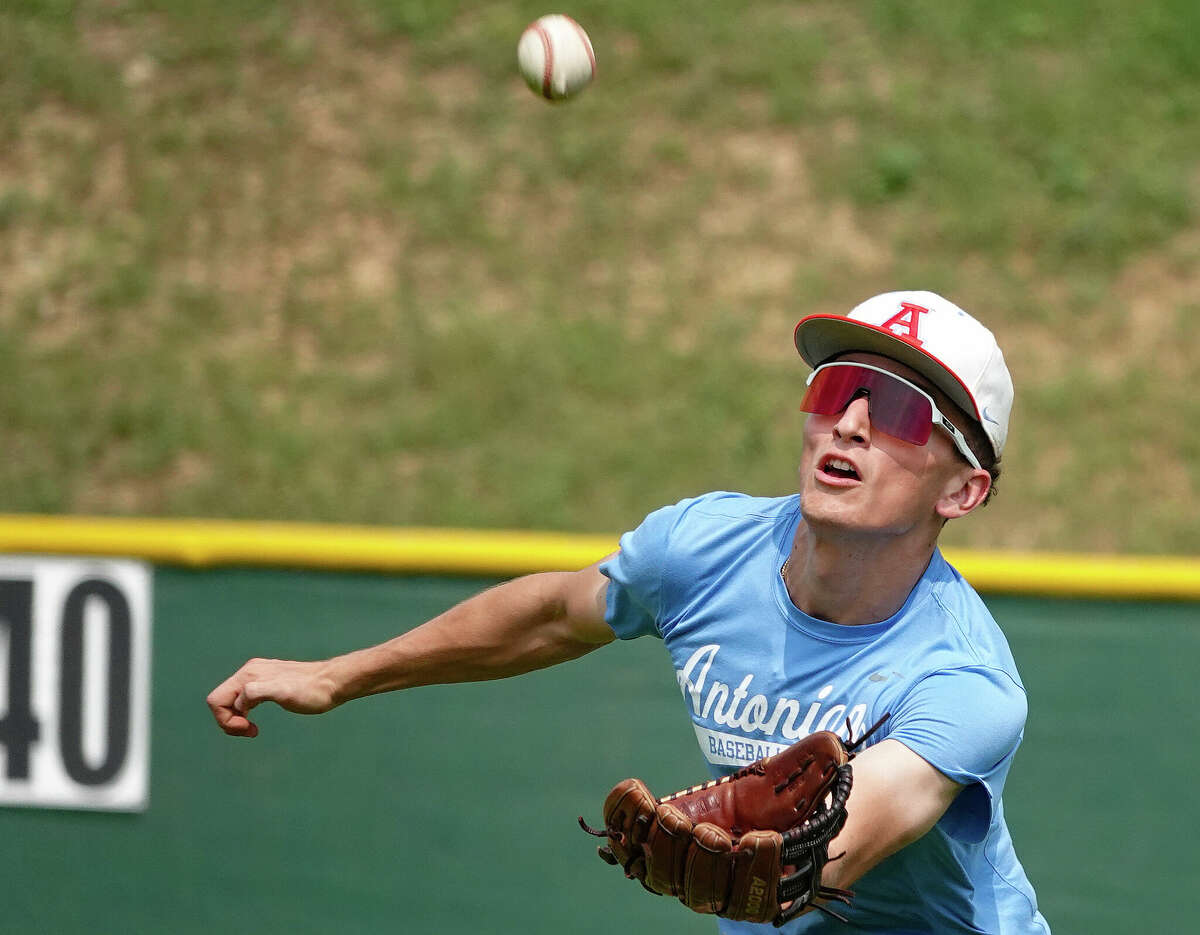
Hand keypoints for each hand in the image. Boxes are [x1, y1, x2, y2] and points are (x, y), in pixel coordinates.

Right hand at [206, 657, 339, 737]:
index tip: (247, 728)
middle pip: (221, 699)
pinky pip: (243, 698)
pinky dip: (244, 712)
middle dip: (228, 720)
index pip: (216, 700)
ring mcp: (259, 675)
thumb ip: (258, 692)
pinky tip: (255, 722)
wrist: (335, 683)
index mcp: (250, 675)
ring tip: (252, 730)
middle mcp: (250, 672)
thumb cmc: (312, 691)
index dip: (225, 720)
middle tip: (249, 731)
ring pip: (231, 700)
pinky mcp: (268, 681)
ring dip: (236, 718)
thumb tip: (240, 700)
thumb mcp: (284, 693)